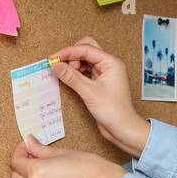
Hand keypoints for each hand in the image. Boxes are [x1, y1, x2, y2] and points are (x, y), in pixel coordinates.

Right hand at [48, 38, 149, 157]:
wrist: (123, 128)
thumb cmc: (114, 111)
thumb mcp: (90, 92)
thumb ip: (72, 77)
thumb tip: (56, 66)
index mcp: (111, 62)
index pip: (86, 49)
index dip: (68, 52)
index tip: (53, 58)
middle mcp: (109, 65)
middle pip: (86, 49)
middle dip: (72, 55)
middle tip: (59, 66)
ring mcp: (104, 73)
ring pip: (85, 60)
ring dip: (73, 64)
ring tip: (62, 74)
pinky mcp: (99, 82)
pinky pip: (85, 71)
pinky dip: (75, 73)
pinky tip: (67, 78)